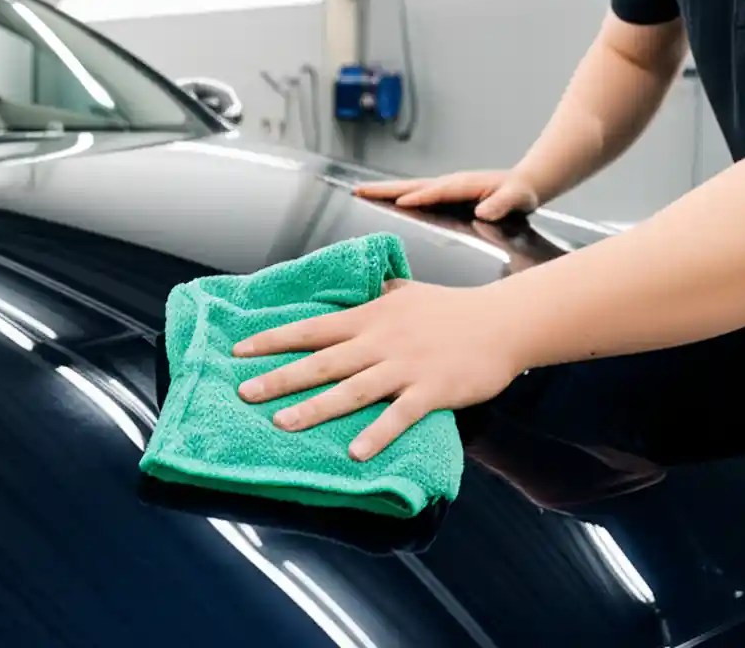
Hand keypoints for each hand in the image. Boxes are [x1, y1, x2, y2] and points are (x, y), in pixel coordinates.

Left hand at [234, 280, 523, 460]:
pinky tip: (355, 452)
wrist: (503, 321)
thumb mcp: (406, 291)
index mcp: (372, 317)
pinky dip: (377, 434)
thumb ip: (374, 295)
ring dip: (316, 408)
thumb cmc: (453, 308)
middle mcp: (381, 341)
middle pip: (323, 361)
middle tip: (245, 393)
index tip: (241, 351)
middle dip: (281, 377)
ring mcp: (406, 367)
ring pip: (353, 390)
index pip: (313, 328)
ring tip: (282, 423)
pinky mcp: (432, 391)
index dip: (275, 339)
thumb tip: (349, 291)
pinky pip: (399, 415)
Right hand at [353, 170, 540, 221]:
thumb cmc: (520, 194)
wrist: (524, 185)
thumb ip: (502, 203)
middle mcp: (449, 182)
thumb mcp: (518, 198)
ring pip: (409, 188)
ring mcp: (444, 186)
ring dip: (384, 191)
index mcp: (464, 184)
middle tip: (358, 191)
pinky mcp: (442, 193)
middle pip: (412, 185)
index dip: (419, 198)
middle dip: (386, 189)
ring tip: (358, 193)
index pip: (437, 192)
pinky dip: (395, 196)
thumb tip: (484, 211)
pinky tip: (382, 202)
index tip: (399, 204)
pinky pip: (415, 194)